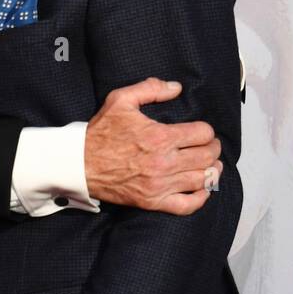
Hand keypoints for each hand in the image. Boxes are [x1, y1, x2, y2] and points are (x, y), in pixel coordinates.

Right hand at [85, 78, 221, 213]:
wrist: (79, 164)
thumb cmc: (100, 133)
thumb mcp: (121, 100)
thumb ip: (151, 88)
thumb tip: (176, 88)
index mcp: (160, 137)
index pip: (203, 134)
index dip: (206, 130)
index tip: (202, 131)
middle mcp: (164, 163)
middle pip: (207, 157)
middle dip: (213, 149)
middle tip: (210, 146)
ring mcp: (159, 185)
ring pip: (202, 179)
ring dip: (211, 171)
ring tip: (211, 165)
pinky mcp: (153, 202)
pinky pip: (187, 205)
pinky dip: (201, 198)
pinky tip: (202, 188)